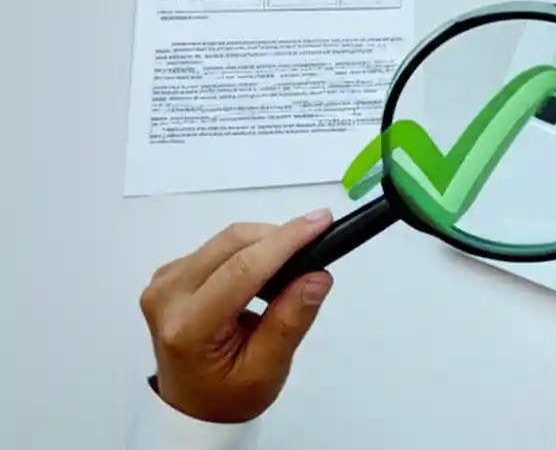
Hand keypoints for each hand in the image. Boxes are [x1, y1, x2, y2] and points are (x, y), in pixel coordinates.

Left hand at [139, 209, 334, 422]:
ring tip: (290, 268)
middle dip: (279, 236)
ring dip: (264, 243)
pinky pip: (216, 247)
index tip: (321, 222)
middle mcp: (167, 297)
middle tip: (317, 242)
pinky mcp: (169, 274)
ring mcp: (164, 282)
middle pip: (231, 244)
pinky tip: (263, 272)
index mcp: (188, 328)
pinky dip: (248, 251)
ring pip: (225, 240)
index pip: (241, 270)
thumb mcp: (268, 371)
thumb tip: (317, 276)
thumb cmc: (229, 395)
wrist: (192, 406)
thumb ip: (290, 321)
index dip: (284, 241)